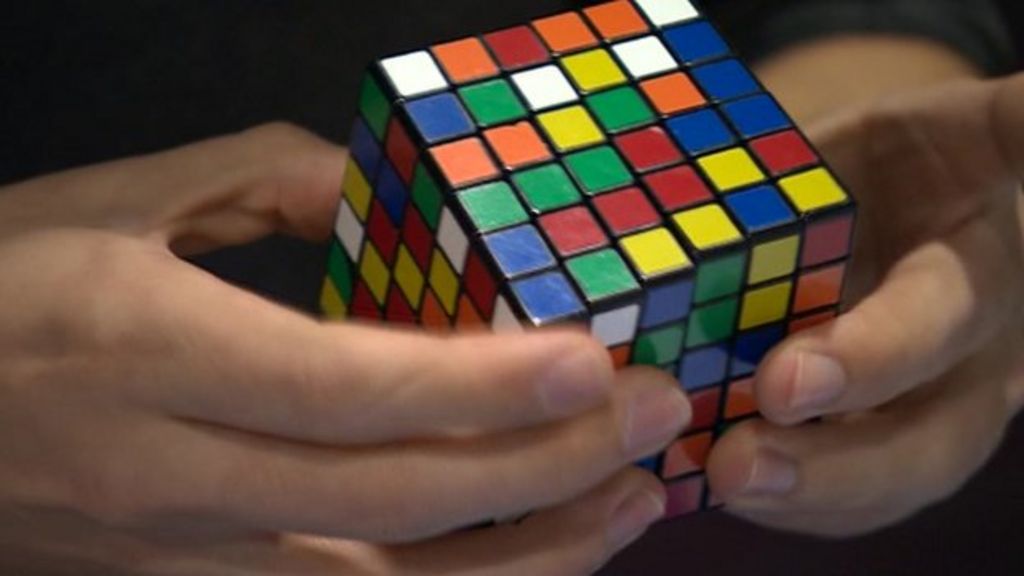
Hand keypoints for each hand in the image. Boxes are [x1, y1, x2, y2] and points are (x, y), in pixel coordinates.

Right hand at [0, 124, 689, 574]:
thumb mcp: (114, 202)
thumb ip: (263, 179)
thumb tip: (387, 186)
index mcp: (151, 351)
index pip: (351, 389)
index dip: (484, 385)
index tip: (592, 363)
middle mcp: (174, 477)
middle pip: (394, 499)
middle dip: (547, 468)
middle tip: (654, 416)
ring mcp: (182, 561)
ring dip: (528, 559)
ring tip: (631, 507)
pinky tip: (530, 562)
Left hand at [708, 75, 1023, 535]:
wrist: (909, 200)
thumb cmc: (887, 162)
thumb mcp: (876, 135)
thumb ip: (861, 146)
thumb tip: (857, 126)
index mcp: (971, 265)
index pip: (940, 315)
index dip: (873, 356)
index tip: (783, 386)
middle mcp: (971, 355)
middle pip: (934, 437)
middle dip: (839, 464)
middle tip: (738, 465)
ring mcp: (938, 405)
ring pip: (897, 479)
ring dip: (807, 496)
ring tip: (718, 485)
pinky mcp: (891, 435)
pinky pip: (856, 492)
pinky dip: (788, 499)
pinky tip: (705, 484)